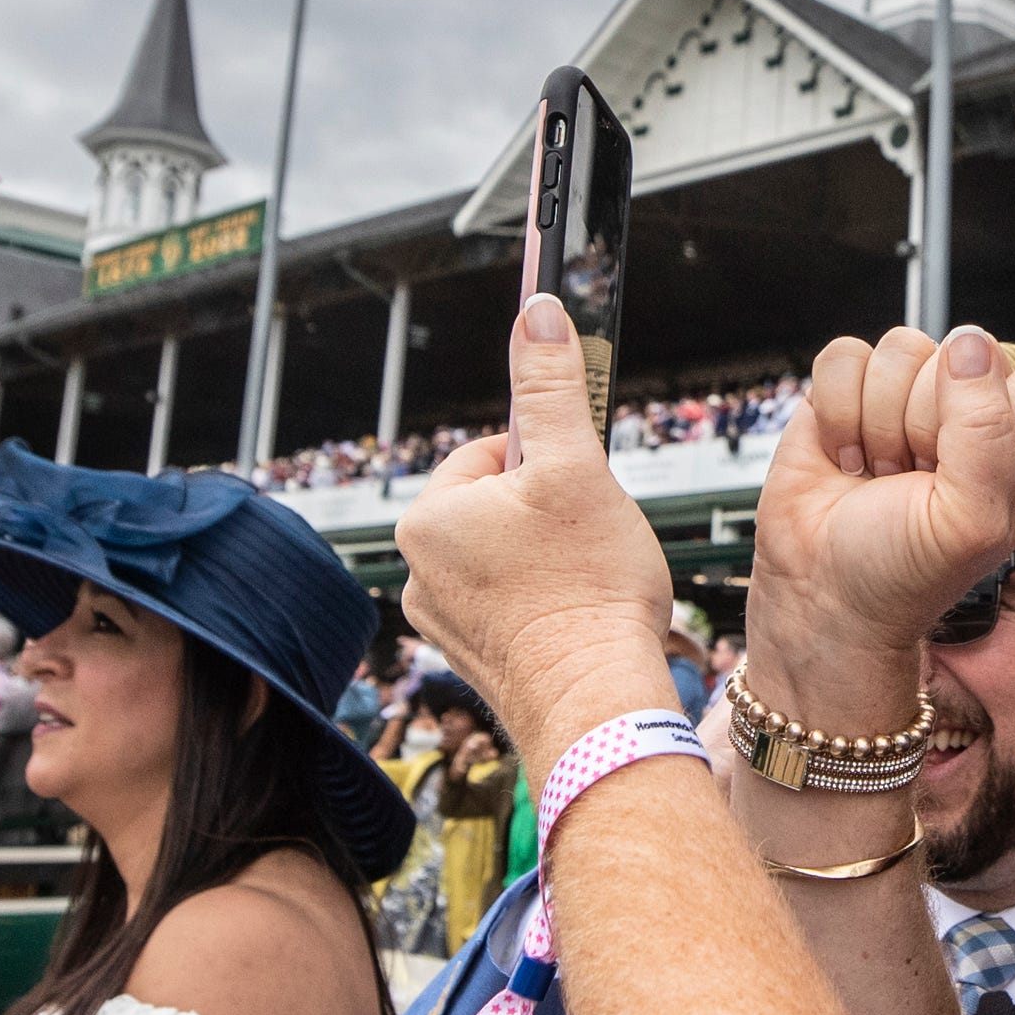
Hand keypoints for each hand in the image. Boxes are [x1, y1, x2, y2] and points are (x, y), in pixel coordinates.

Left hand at [395, 296, 680, 777]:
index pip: (495, 451)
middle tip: (587, 543)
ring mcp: (439, 619)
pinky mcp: (468, 657)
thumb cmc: (589, 590)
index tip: (580, 495)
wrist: (597, 704)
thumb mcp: (577, 466)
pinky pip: (506, 603)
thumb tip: (538, 311)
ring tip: (582, 583)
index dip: (551, 464)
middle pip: (499, 504)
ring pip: (505, 554)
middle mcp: (417, 569)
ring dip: (546, 557)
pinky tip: (572, 617)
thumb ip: (552, 386)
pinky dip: (540, 602)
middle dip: (548, 514)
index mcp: (428, 516)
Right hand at [742, 328, 1014, 727]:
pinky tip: (845, 455)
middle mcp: (972, 416)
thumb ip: (986, 430)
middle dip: (922, 426)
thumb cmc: (903, 575)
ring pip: (900, 349)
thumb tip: (968, 345)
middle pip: (960, 357)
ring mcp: (908, 398)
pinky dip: (835, 412)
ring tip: (879, 472)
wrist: (821, 596)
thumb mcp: (969, 519)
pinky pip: (845, 355)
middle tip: (912, 480)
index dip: (992, 420)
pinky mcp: (850, 392)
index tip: (960, 473)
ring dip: (876, 423)